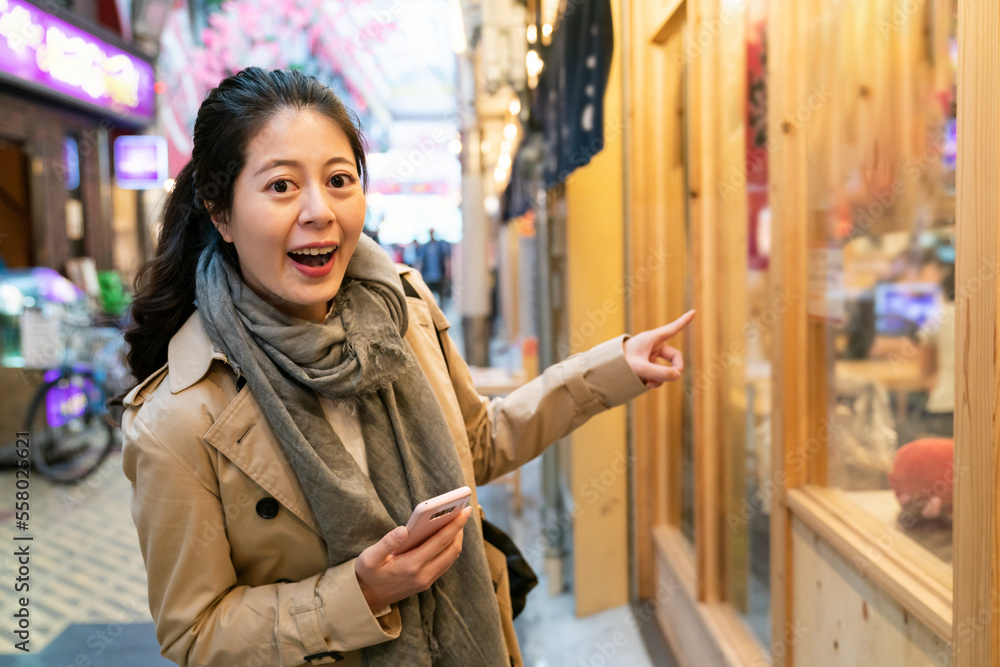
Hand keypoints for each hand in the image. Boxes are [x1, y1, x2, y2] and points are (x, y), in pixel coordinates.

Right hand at [354, 506, 471, 611]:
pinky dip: (450, 549)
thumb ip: (386, 542)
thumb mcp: (369, 557)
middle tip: (463, 512)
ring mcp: (426, 581)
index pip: (440, 541)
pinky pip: (445, 564)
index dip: (455, 525)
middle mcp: (423, 575)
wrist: (365, 600)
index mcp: (411, 565)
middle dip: (459, 530)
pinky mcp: (426, 584)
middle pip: (451, 550)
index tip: (464, 511)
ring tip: (456, 522)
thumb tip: (404, 529)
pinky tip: (446, 538)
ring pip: (451, 558)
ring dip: (456, 540)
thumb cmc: (367, 574)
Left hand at [624, 310, 694, 387]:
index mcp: (652, 339)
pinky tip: (645, 384)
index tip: (694, 311)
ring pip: (667, 370)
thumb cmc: (620, 364)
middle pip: (675, 358)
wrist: (605, 371)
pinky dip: (655, 382)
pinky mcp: (648, 368)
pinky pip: (659, 377)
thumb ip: (660, 373)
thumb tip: (678, 376)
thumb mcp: (640, 368)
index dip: (684, 321)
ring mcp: (652, 358)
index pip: (672, 329)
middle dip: (676, 369)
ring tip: (648, 382)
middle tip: (675, 377)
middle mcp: (654, 347)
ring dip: (661, 378)